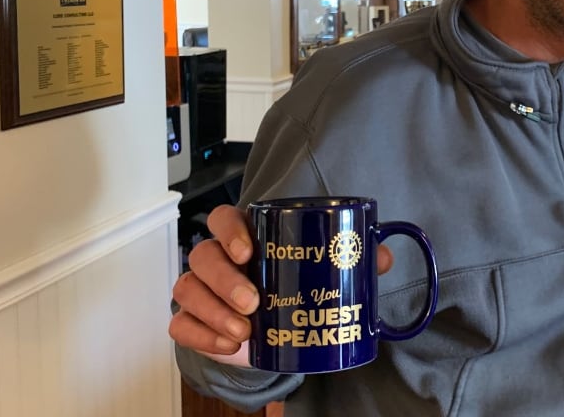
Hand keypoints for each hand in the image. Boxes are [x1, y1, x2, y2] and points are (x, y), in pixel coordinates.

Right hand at [169, 204, 394, 366]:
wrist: (280, 334)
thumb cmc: (295, 289)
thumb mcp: (325, 271)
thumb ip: (353, 258)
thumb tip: (381, 255)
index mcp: (245, 237)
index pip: (223, 218)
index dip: (229, 230)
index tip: (248, 251)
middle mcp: (217, 260)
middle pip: (203, 255)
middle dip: (224, 279)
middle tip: (253, 302)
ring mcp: (202, 291)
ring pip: (187, 288)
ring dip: (213, 310)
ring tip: (244, 330)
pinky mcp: (194, 322)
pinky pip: (181, 324)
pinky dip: (200, 335)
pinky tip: (227, 344)